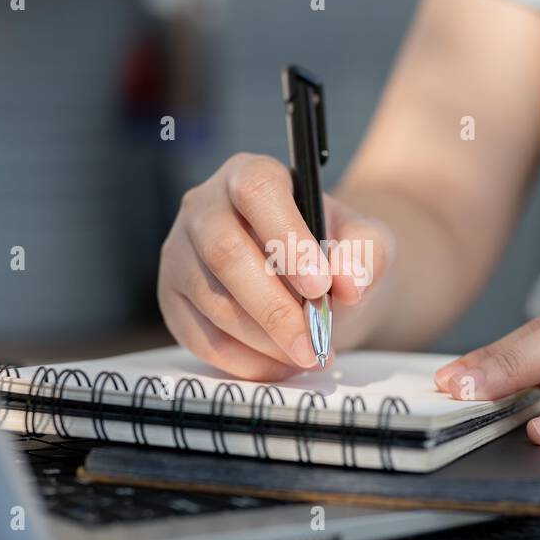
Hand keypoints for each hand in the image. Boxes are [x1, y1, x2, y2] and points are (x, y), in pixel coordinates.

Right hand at [158, 153, 392, 379]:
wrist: (311, 281)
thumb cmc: (334, 252)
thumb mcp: (367, 242)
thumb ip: (367, 252)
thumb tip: (347, 281)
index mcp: (250, 174)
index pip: (256, 191)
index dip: (286, 238)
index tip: (321, 284)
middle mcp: (203, 207)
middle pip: (225, 253)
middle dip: (274, 308)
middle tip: (315, 343)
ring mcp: (179, 253)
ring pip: (212, 301)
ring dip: (265, 341)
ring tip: (308, 356)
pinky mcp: (172, 299)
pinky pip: (200, 338)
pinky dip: (245, 362)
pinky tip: (281, 365)